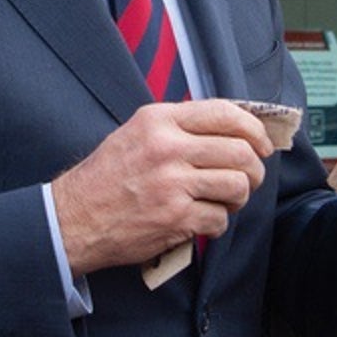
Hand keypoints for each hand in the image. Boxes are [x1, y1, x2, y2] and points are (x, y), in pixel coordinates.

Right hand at [51, 100, 273, 275]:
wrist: (74, 217)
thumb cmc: (107, 176)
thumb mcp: (137, 132)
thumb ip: (179, 126)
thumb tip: (233, 128)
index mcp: (159, 120)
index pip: (225, 113)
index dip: (254, 129)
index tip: (262, 144)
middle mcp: (167, 147)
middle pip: (240, 151)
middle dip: (254, 169)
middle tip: (247, 179)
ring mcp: (172, 183)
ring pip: (237, 185)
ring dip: (238, 197)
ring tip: (224, 201)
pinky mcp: (175, 217)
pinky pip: (220, 219)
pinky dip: (217, 223)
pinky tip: (201, 220)